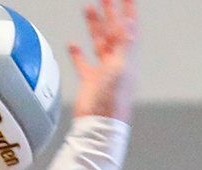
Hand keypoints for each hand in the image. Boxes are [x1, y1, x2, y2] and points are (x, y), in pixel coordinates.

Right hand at [70, 0, 138, 122]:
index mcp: (126, 58)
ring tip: (88, 7)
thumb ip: (124, 44)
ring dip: (94, 25)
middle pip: (113, 30)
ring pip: (98, 41)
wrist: (98, 126)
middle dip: (109, 11)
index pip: (128, 27)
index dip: (128, 9)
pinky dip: (77, 52)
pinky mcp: (90, 81)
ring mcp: (103, 71)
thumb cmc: (111, 101)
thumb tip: (129, 22)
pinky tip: (72, 43)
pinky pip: (83, 62)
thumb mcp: (119, 68)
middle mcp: (117, 62)